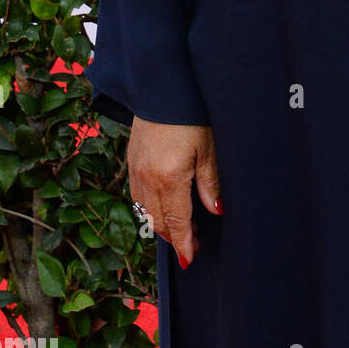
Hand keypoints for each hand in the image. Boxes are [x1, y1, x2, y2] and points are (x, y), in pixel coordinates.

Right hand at [127, 119, 221, 268]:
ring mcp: (136, 170)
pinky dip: (149, 208)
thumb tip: (217, 211)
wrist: (162, 87)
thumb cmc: (191, 114)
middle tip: (192, 246)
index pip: (176, 222)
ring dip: (161, 224)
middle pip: (158, 221)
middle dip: (174, 238)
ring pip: (145, 211)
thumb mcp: (208, 147)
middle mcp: (147, 178)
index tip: (189, 259)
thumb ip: (210, 182)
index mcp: (169, 178)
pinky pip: (136, 195)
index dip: (183, 244)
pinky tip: (162, 206)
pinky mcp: (131, 160)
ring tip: (181, 229)